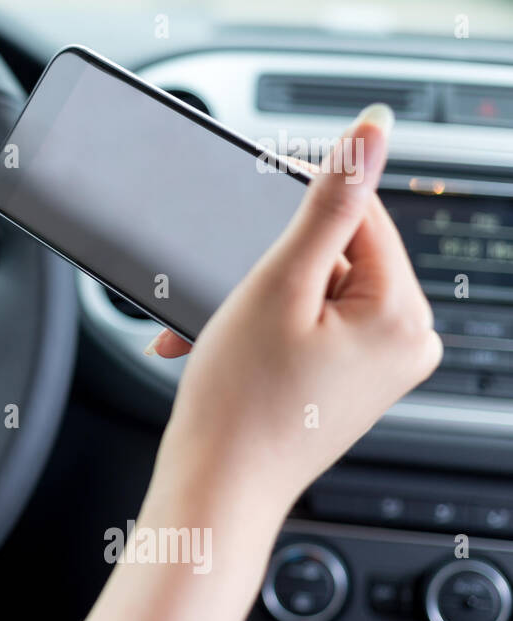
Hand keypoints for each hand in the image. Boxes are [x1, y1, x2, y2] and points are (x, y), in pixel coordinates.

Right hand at [145, 104, 440, 526]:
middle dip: (264, 273)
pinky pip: (309, 332)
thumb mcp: (278, 284)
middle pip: (332, 259)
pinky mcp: (350, 387)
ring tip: (212, 335)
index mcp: (404, 315)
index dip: (292, 214)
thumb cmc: (240, 404)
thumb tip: (372, 131)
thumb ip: (330, 202)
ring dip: (253, 305)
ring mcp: (380, 370)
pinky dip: (262, 333)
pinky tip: (223, 353)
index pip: (359, 216)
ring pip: (312, 296)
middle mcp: (407, 343)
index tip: (245, 229)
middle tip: (220, 305)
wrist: (217, 489)